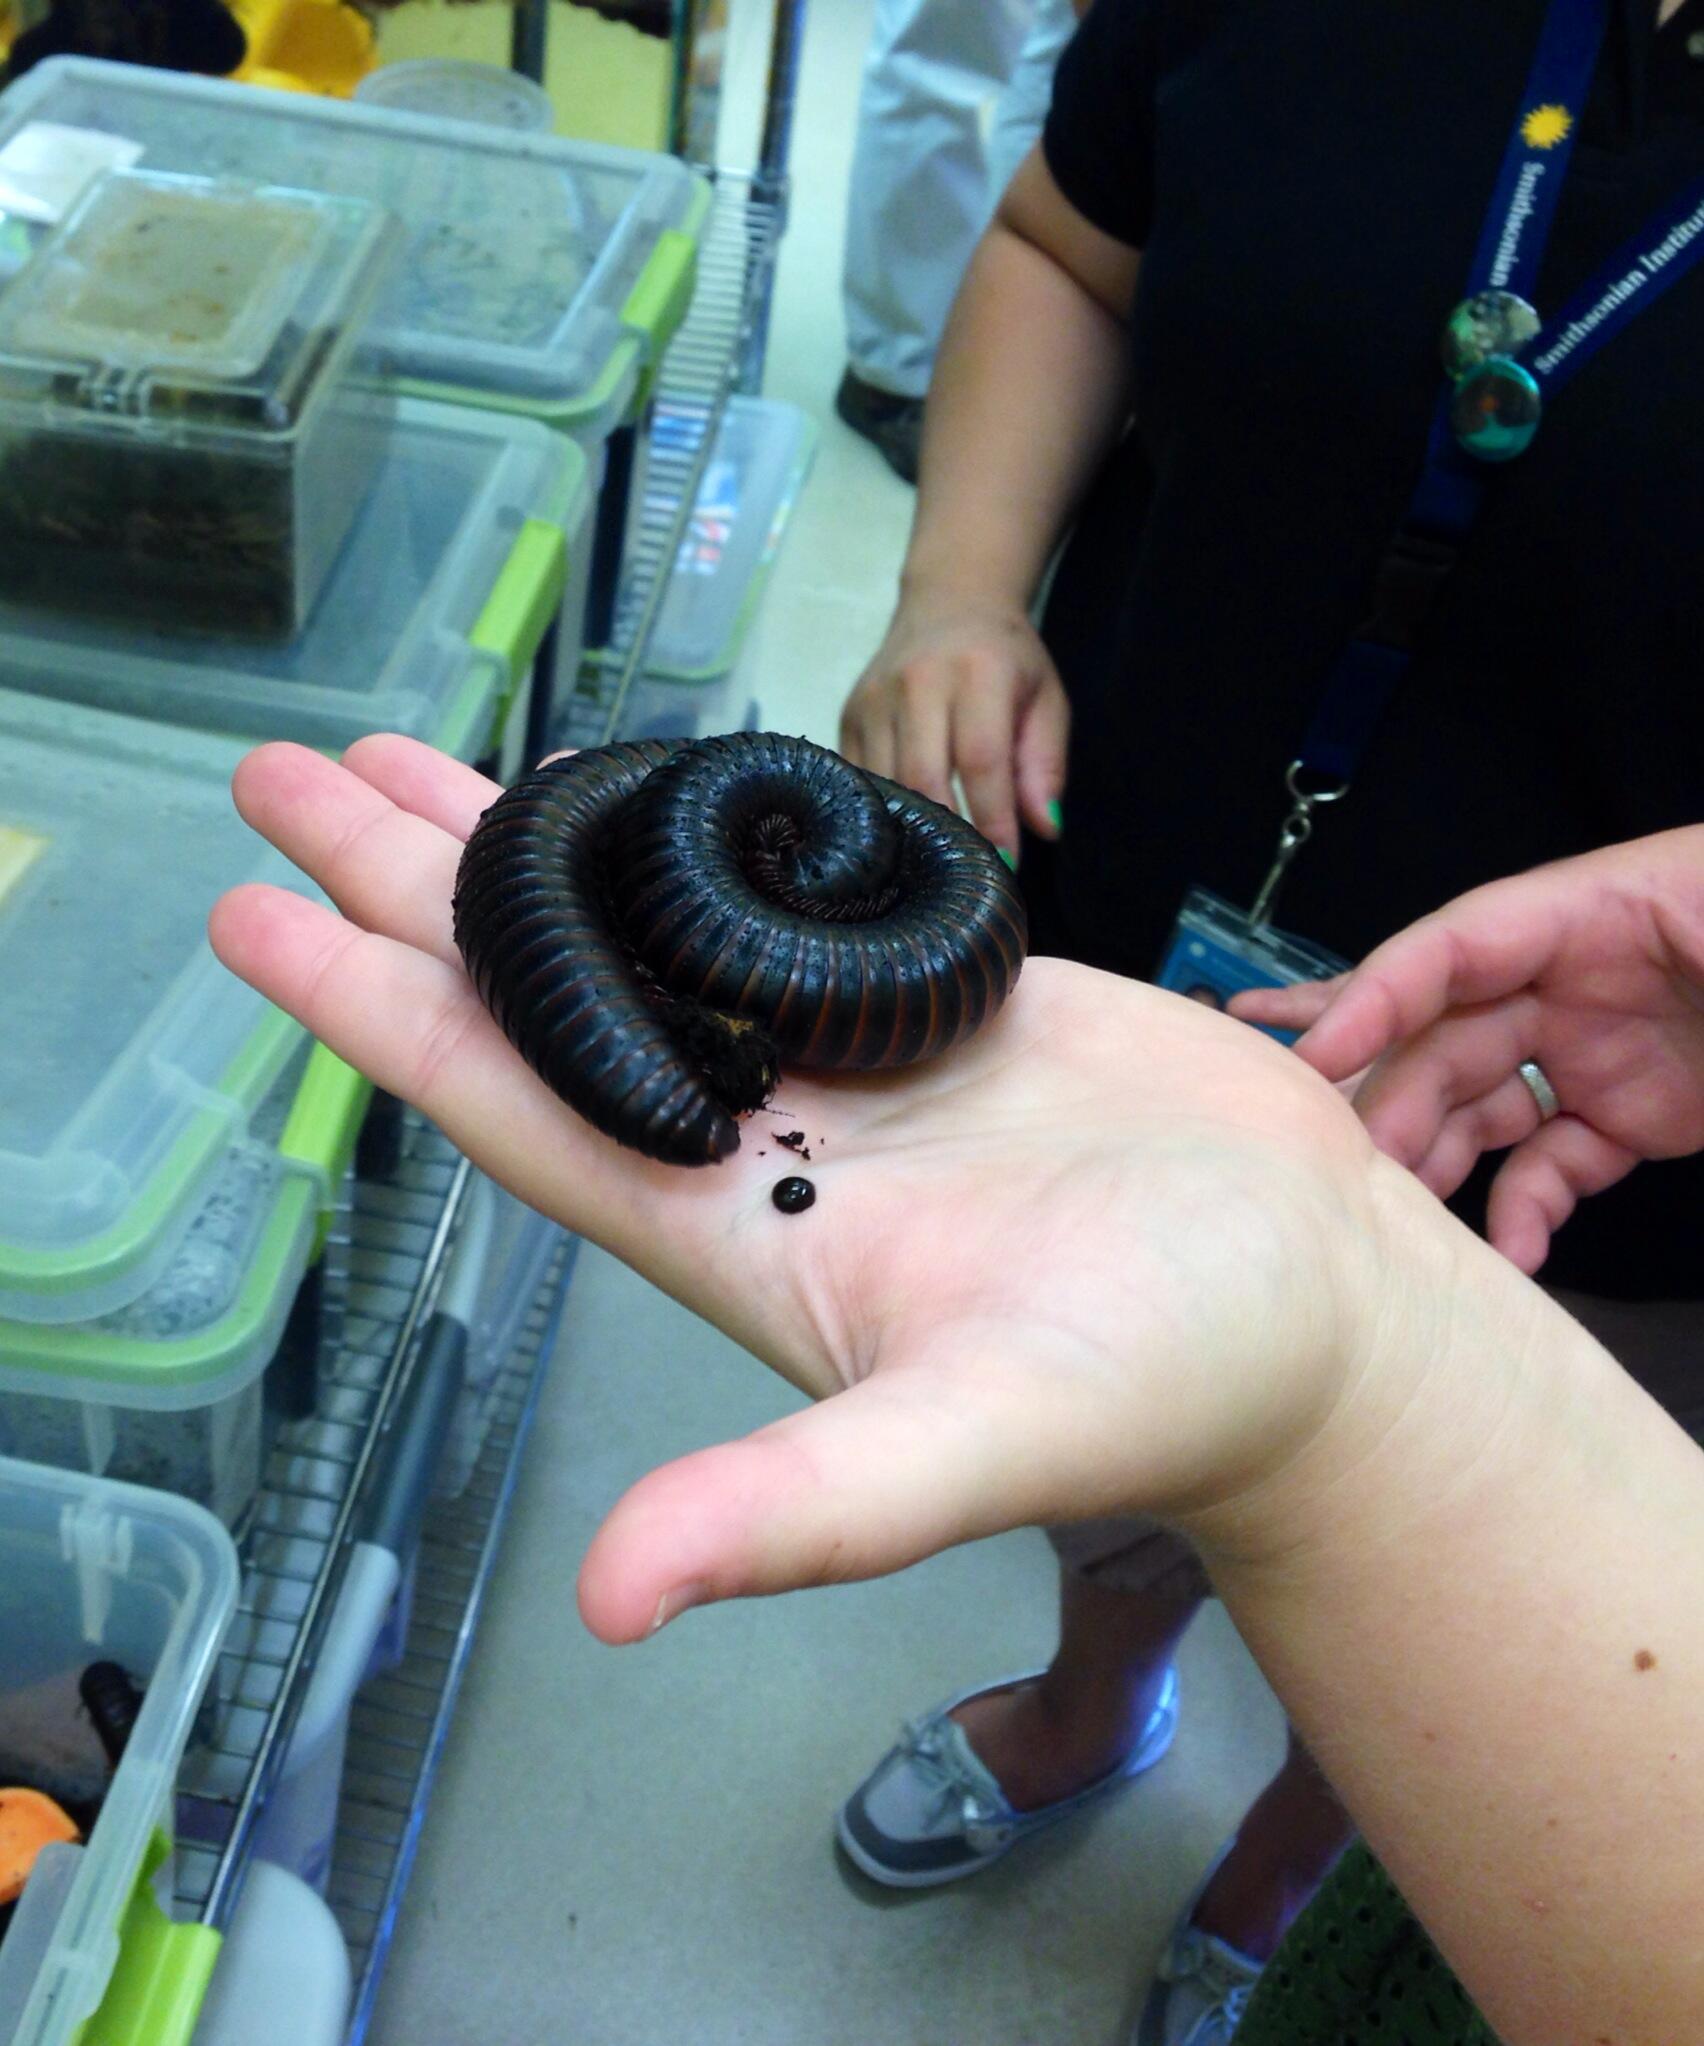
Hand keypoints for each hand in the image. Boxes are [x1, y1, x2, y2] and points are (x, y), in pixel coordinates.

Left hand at [211, 738, 1410, 1643]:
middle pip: (542, 992)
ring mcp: (840, 1059)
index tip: (254, 915)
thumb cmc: (1167, 1379)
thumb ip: (801, 1507)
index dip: (375, 1013)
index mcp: (731, 1225)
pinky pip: (770, 899)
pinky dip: (686, 835)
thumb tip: (609, 1603)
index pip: (510, 1103)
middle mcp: (756, 1134)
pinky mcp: (929, 997)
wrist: (1312, 1303)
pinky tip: (629, 790)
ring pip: (644, 927)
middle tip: (292, 776)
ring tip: (418, 758)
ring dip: (528, 847)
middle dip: (411, 887)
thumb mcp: (974, 1440)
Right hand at [839, 589, 1067, 863]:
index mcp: (977, 672)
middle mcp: (918, 681)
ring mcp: (875, 699)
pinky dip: (884, 810)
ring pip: (887, 783)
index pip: (980, 760)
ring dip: (914, 828)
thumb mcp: (1044, 701)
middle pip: (924, 776)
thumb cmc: (1006, 660)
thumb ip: (1045, 765)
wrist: (949, 603)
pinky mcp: (848, 715)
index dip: (992, 820)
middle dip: (950, 832)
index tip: (1007, 864)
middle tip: (971, 870)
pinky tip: (905, 831)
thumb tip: (1044, 829)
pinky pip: (860, 778)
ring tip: (940, 859)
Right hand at [1231, 828, 1703, 1272]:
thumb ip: (1699, 971)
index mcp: (1609, 905)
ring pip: (1481, 1102)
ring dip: (1434, 1162)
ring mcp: (1604, 1047)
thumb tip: (1576, 1102)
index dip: (1380, 993)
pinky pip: (1551, 1160)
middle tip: (1340, 1166)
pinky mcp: (1634, 1114)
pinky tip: (1512, 1259)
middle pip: (1450, 1033)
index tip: (1323, 1057)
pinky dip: (1522, 1210)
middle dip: (1389, 1097)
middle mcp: (1581, 976)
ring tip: (1402, 1227)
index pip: (1463, 940)